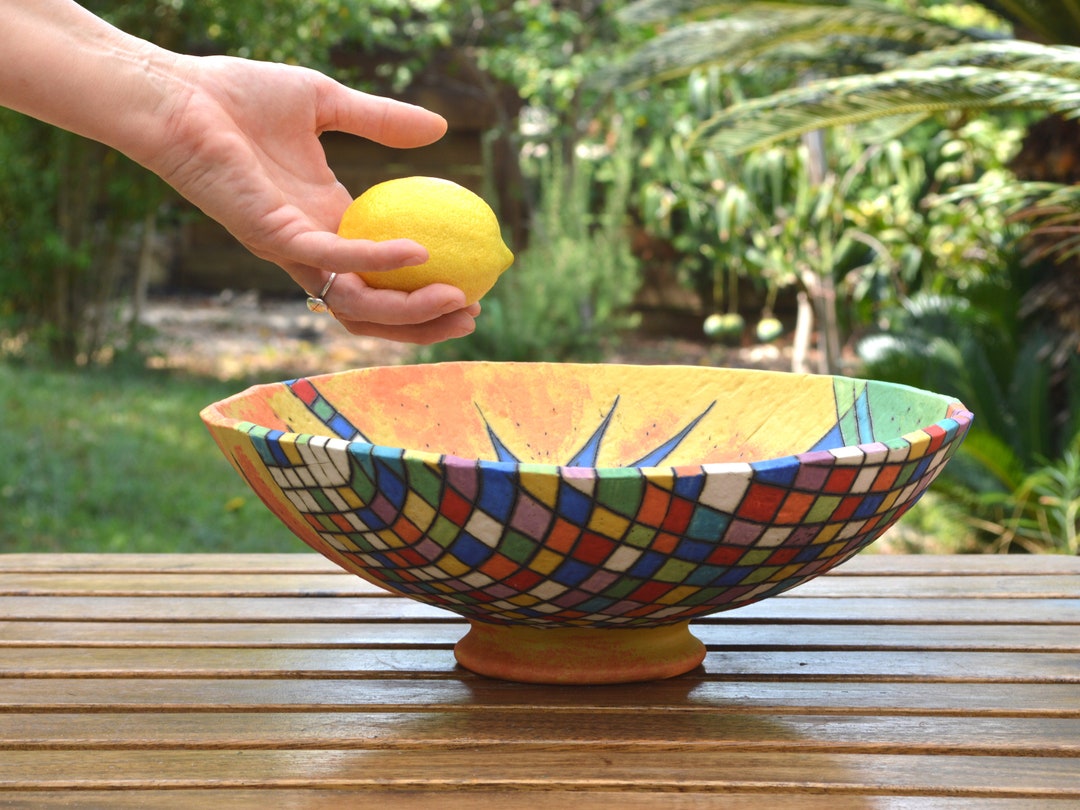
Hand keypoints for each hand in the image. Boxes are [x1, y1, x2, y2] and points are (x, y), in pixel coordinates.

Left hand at [148, 55, 478, 343]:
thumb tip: (440, 128)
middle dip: (422, 324)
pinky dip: (377, 264)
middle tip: (470, 314)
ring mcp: (291, 249)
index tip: (470, 282)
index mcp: (326, 221)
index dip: (422, 289)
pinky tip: (418, 252)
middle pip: (372, 310)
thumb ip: (382, 120)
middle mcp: (312, 247)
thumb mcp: (327, 104)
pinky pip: (334, 260)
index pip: (380, 276)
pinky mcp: (273, 236)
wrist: (177, 93)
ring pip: (355, 305)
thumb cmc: (239, 96)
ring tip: (456, 302)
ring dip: (407, 313)